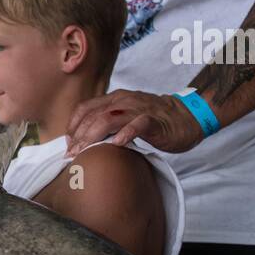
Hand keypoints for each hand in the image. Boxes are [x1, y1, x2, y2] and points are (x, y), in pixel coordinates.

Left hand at [65, 89, 205, 157]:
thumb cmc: (154, 120)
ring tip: (85, 152)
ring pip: (108, 119)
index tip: (67, 144)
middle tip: (72, 154)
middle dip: (79, 137)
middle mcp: (123, 101)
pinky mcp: (154, 120)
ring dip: (93, 137)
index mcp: (114, 99)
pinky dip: (125, 134)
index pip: (85, 109)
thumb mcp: (125, 117)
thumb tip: (84, 141)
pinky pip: (137, 125)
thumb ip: (107, 123)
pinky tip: (117, 145)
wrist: (187, 116)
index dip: (72, 127)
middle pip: (93, 117)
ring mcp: (138, 109)